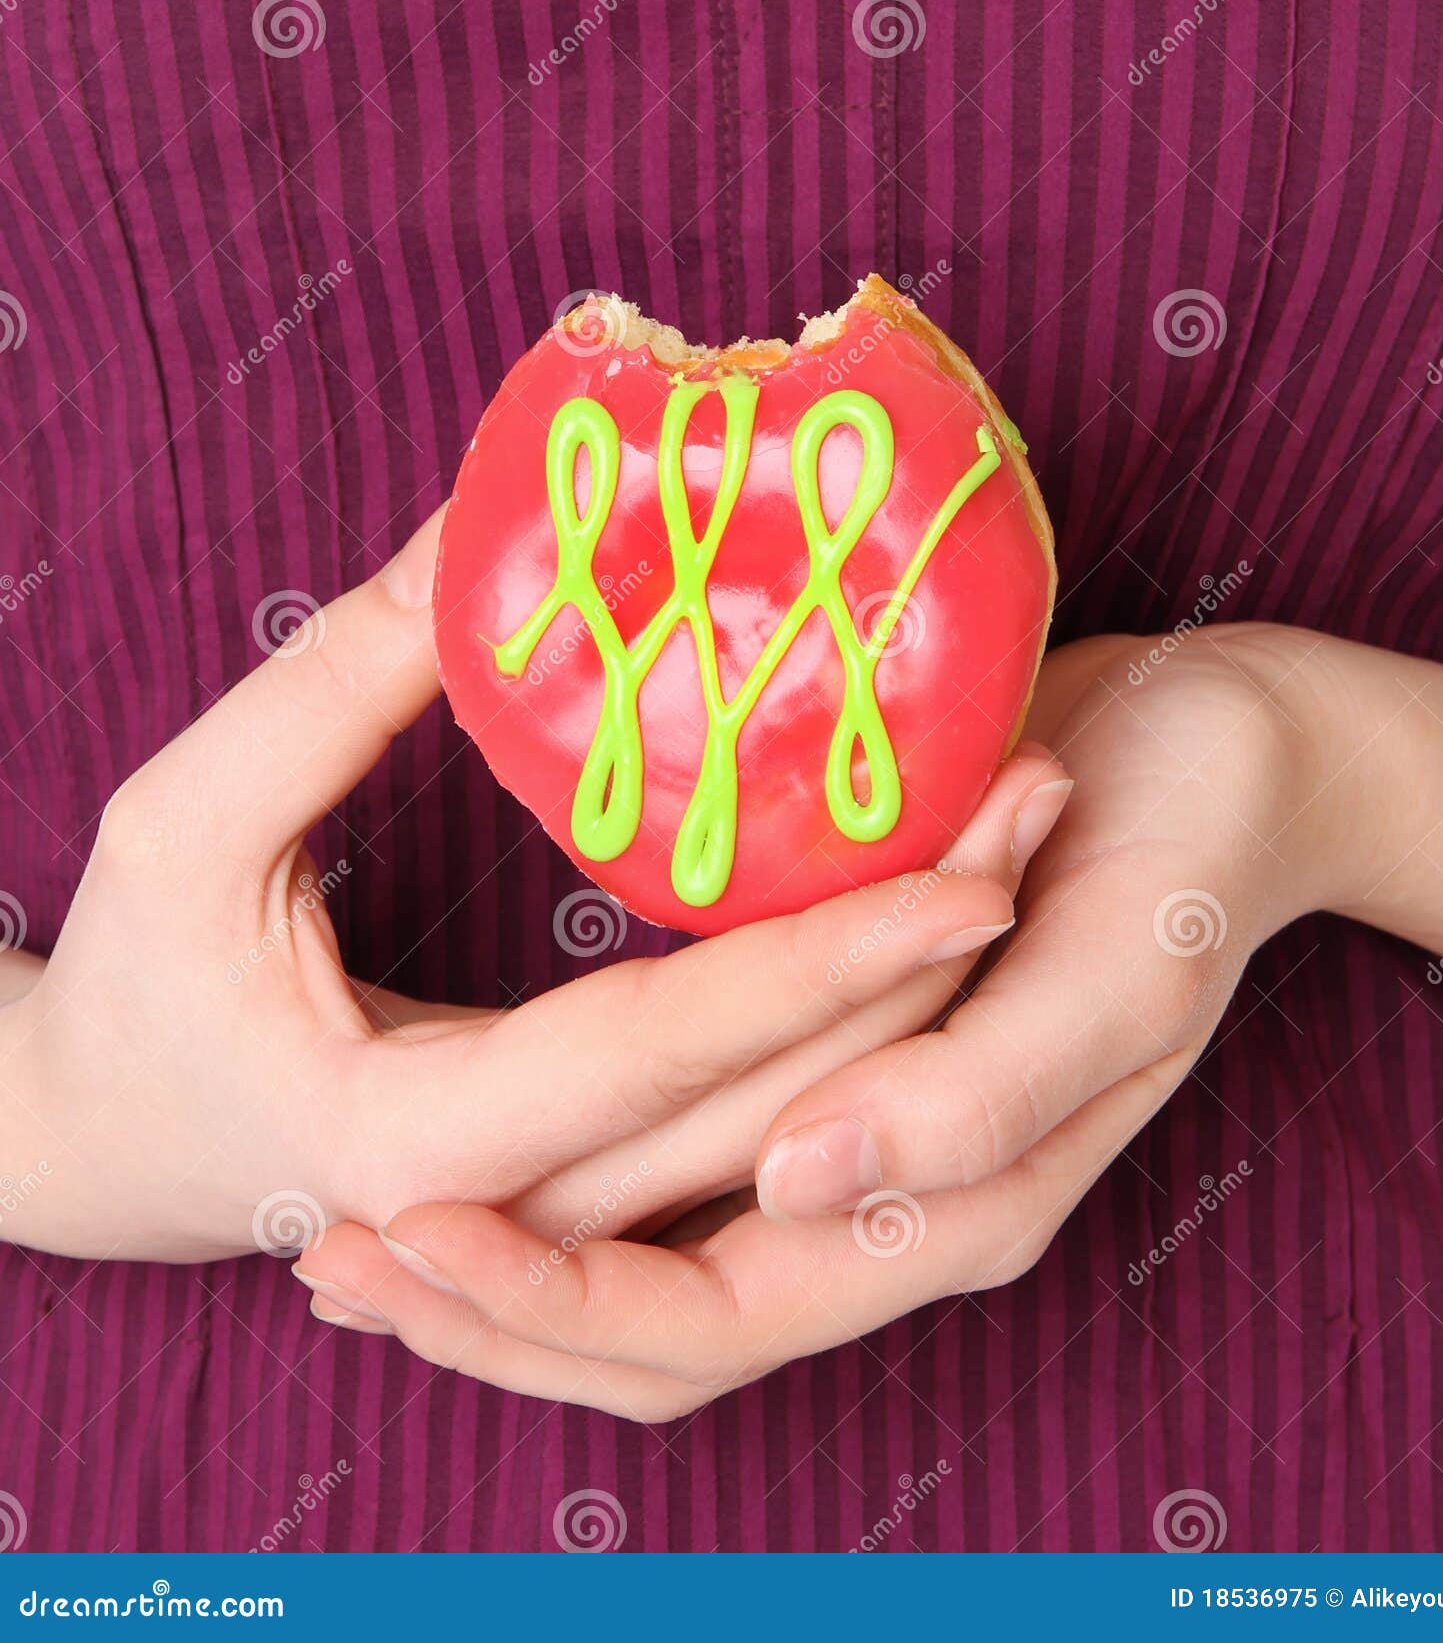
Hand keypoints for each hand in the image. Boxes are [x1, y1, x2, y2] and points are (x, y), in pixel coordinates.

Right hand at [0, 508, 1020, 1262]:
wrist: (105, 1137)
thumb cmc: (130, 983)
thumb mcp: (191, 821)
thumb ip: (334, 688)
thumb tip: (478, 529)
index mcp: (420, 1142)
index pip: (669, 1048)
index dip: (829, 959)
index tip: (971, 867)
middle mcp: (520, 1207)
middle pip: (770, 1112)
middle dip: (918, 975)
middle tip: (1036, 807)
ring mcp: (564, 1212)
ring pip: (778, 1134)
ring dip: (903, 1002)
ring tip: (1006, 841)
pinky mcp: (586, 1182)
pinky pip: (739, 1120)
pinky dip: (832, 1025)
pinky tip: (906, 913)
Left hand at [291, 623, 1348, 1416]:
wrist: (1227, 757)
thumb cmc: (1193, 837)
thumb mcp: (1124, 963)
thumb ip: (978, 1096)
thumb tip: (792, 1184)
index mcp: (956, 1201)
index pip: (718, 1313)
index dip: (557, 1294)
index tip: (410, 1233)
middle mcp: (892, 1205)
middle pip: (658, 1330)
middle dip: (492, 1313)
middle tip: (327, 1264)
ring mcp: (858, 1146)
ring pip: (651, 1270)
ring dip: (509, 1273)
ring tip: (351, 1250)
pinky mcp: (830, 1073)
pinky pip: (671, 1179)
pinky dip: (559, 1198)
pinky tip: (461, 1168)